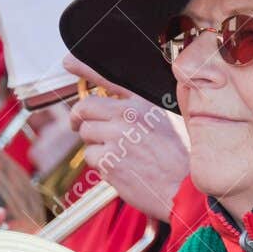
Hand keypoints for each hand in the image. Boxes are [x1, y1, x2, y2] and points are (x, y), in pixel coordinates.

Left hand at [62, 54, 187, 222]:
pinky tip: (120, 169)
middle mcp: (128, 116)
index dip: (84, 68)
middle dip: (78, 118)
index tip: (68, 63)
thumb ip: (143, 111)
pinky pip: (91, 158)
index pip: (108, 79)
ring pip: (87, 135)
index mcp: (143, 104)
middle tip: (78, 125)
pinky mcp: (109, 161)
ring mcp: (117, 138)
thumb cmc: (180, 159)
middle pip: (85, 108)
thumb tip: (117, 108)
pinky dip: (100, 164)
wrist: (184, 188)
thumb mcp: (169, 122)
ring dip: (94, 144)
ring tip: (116, 154)